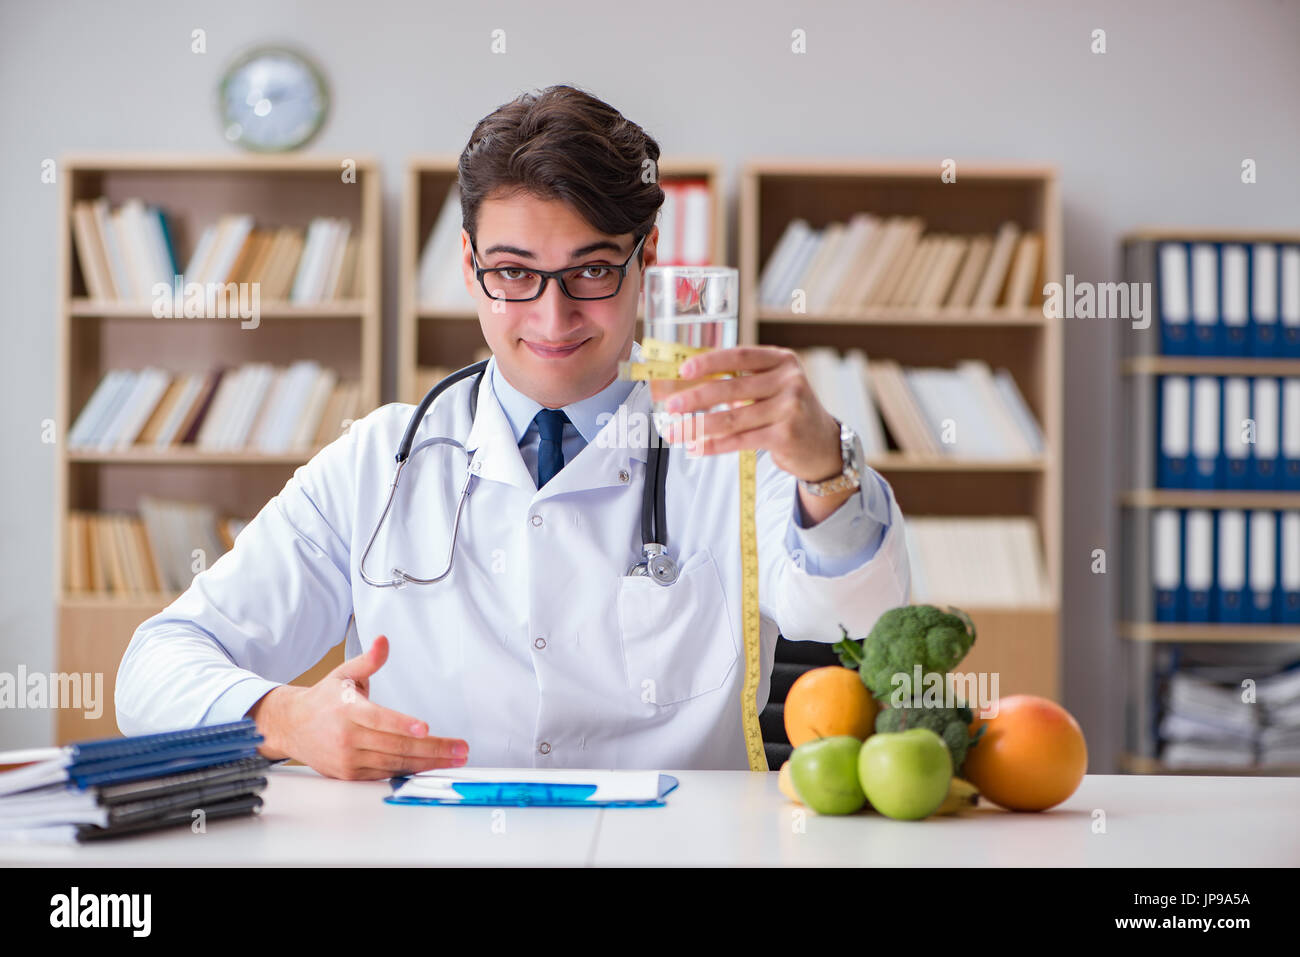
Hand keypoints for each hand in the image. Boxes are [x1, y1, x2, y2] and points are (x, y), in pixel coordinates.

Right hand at [246, 635, 468, 780]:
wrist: (291, 726)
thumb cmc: (323, 699)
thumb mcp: (344, 673)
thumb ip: (368, 660)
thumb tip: (383, 641)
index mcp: (348, 709)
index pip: (379, 719)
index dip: (403, 725)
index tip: (426, 728)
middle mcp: (347, 737)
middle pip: (395, 746)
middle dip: (433, 749)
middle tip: (460, 749)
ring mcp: (348, 759)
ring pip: (394, 763)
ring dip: (427, 763)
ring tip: (453, 758)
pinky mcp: (349, 774)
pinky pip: (385, 774)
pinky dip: (409, 771)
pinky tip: (429, 766)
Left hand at [657, 346, 852, 523]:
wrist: (824, 444)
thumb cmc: (789, 410)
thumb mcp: (774, 385)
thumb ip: (741, 380)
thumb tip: (691, 382)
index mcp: (782, 360)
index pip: (740, 356)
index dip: (709, 362)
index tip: (683, 370)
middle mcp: (789, 381)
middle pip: (732, 388)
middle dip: (696, 398)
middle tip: (671, 406)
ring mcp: (789, 409)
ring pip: (732, 418)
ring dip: (698, 426)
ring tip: (675, 432)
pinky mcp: (785, 436)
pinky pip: (740, 440)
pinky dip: (713, 445)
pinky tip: (695, 447)